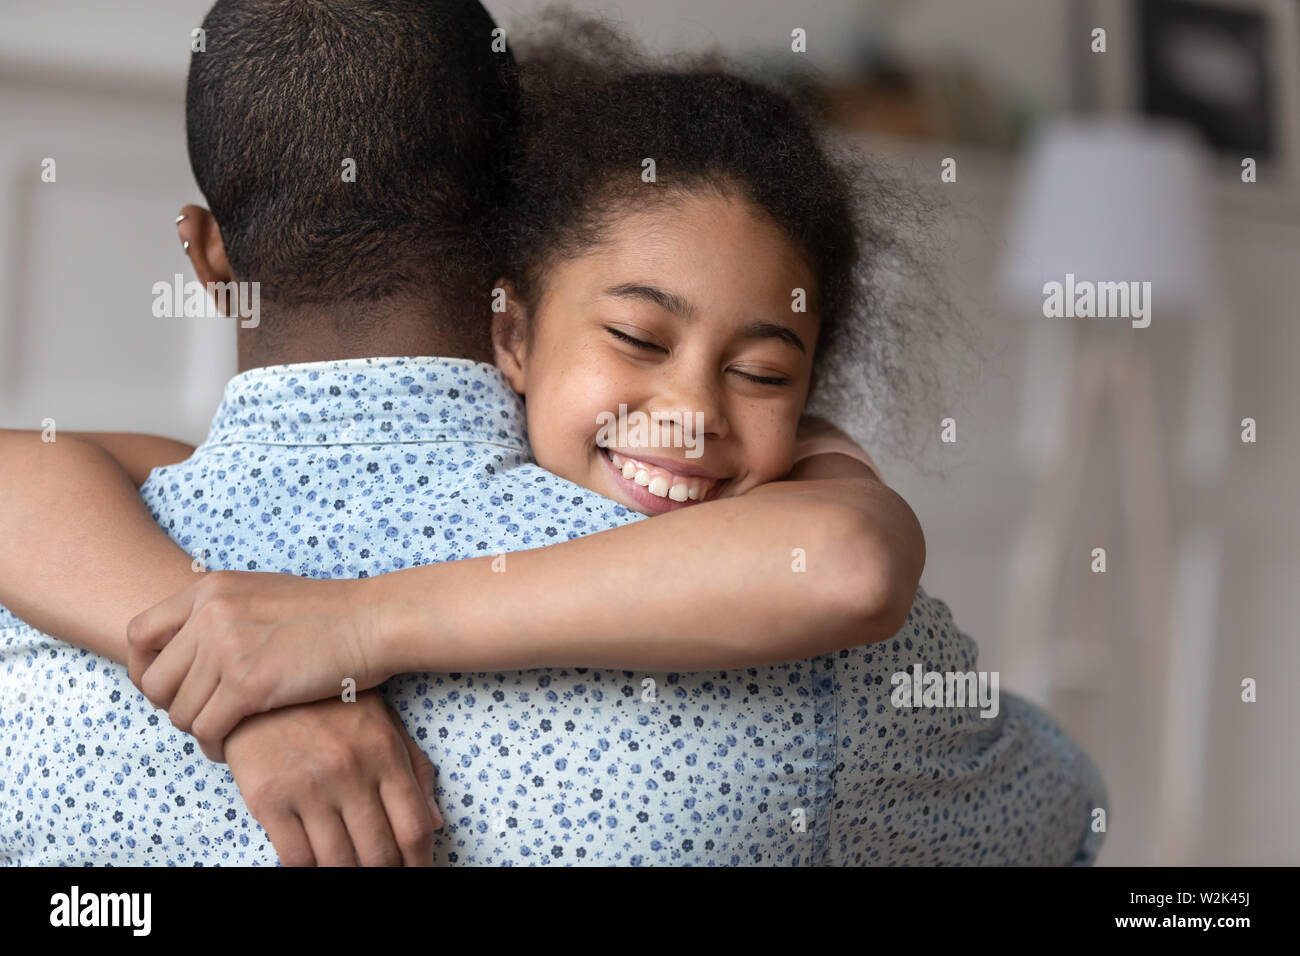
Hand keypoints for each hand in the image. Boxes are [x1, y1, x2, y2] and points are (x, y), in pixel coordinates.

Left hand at [126, 570, 388, 760]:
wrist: (374, 621)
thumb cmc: (329, 613)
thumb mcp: (262, 593)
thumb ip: (221, 613)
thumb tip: (188, 651)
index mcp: (210, 589)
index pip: (140, 634)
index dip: (144, 669)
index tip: (167, 686)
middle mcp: (210, 614)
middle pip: (154, 681)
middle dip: (172, 706)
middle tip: (201, 713)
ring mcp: (227, 649)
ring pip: (180, 711)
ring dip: (199, 728)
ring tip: (224, 729)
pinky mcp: (248, 685)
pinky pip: (208, 729)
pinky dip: (216, 744)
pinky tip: (235, 742)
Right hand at [225, 690, 441, 865]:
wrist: (260, 684)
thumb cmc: (329, 704)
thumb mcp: (383, 721)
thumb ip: (414, 769)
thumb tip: (436, 822)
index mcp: (384, 752)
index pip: (413, 827)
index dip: (420, 862)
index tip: (418, 870)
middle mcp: (350, 772)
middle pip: (379, 853)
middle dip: (388, 874)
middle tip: (387, 873)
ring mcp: (308, 788)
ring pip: (339, 863)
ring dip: (351, 877)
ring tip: (354, 871)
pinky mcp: (269, 800)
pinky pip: (297, 859)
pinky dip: (312, 873)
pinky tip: (320, 866)